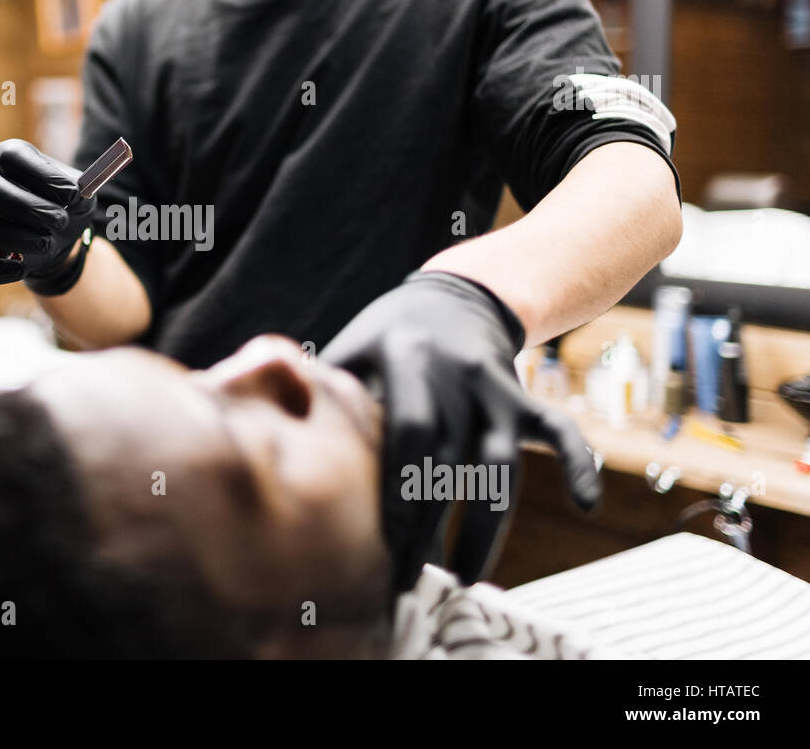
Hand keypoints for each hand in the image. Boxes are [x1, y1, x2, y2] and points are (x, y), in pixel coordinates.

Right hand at [0, 139, 93, 287]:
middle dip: (29, 208)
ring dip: (17, 238)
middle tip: (61, 220)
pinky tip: (21, 269)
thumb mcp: (81, 195)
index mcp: (8, 156)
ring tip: (48, 242)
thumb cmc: (65, 205)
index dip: (43, 176)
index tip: (72, 194)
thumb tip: (77, 197)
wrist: (58, 235)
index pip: (12, 157)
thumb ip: (81, 193)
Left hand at [319, 270, 600, 592]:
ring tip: (466, 579)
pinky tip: (587, 507)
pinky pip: (562, 432)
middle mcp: (458, 373)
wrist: (458, 292)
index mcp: (407, 357)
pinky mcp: (526, 397)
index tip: (379, 540)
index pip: (405, 433)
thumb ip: (327, 388)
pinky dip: (580, 465)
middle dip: (429, 526)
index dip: (396, 488)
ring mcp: (497, 387)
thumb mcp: (354, 345)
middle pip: (449, 463)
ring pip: (502, 467)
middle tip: (407, 579)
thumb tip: (283, 436)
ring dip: (487, 527)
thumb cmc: (388, 334)